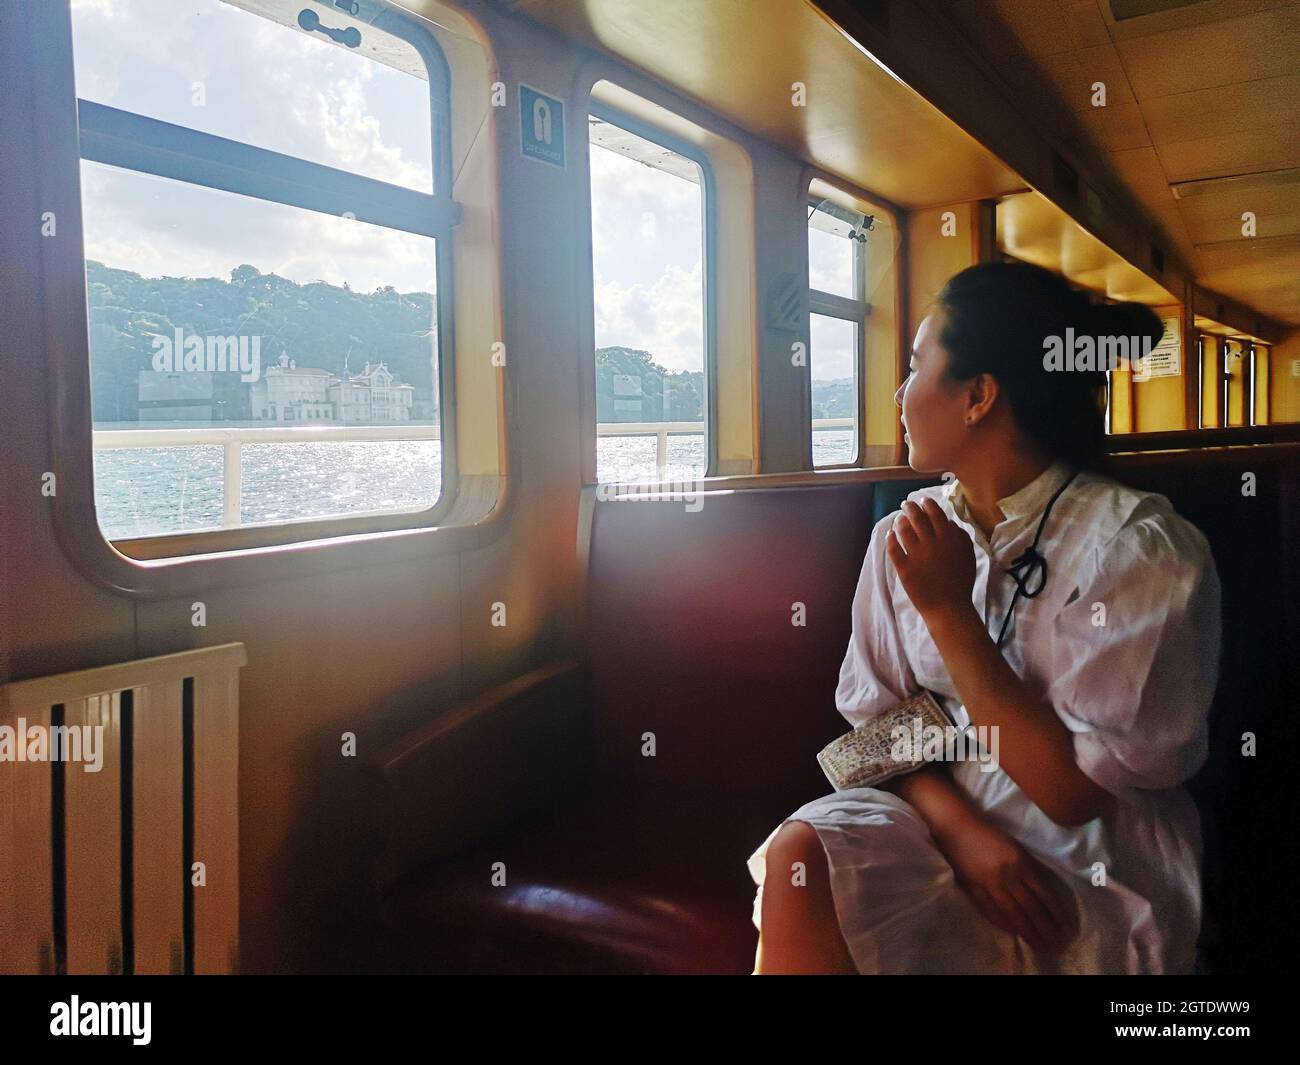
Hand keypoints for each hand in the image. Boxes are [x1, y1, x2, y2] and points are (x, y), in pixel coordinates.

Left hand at [885, 498, 976, 620]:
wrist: (948, 607)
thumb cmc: (961, 582)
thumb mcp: (967, 555)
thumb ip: (960, 536)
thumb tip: (948, 522)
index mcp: (949, 539)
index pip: (936, 514)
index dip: (928, 504)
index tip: (923, 501)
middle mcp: (932, 544)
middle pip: (917, 518)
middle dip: (910, 507)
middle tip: (906, 504)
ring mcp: (917, 556)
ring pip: (904, 531)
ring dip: (900, 521)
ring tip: (899, 518)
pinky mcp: (904, 568)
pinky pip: (893, 549)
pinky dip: (890, 539)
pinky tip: (890, 535)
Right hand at [933, 812, 1079, 954]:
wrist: (957, 827)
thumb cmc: (989, 834)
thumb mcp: (1016, 847)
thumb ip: (1031, 868)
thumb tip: (1047, 892)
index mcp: (1021, 862)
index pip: (1044, 894)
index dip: (1057, 914)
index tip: (1067, 929)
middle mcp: (1008, 875)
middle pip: (1031, 908)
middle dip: (1046, 929)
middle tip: (1057, 945)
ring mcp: (989, 884)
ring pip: (1013, 913)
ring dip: (1028, 932)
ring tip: (1040, 945)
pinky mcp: (974, 888)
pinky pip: (991, 910)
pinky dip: (1004, 923)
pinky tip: (1014, 932)